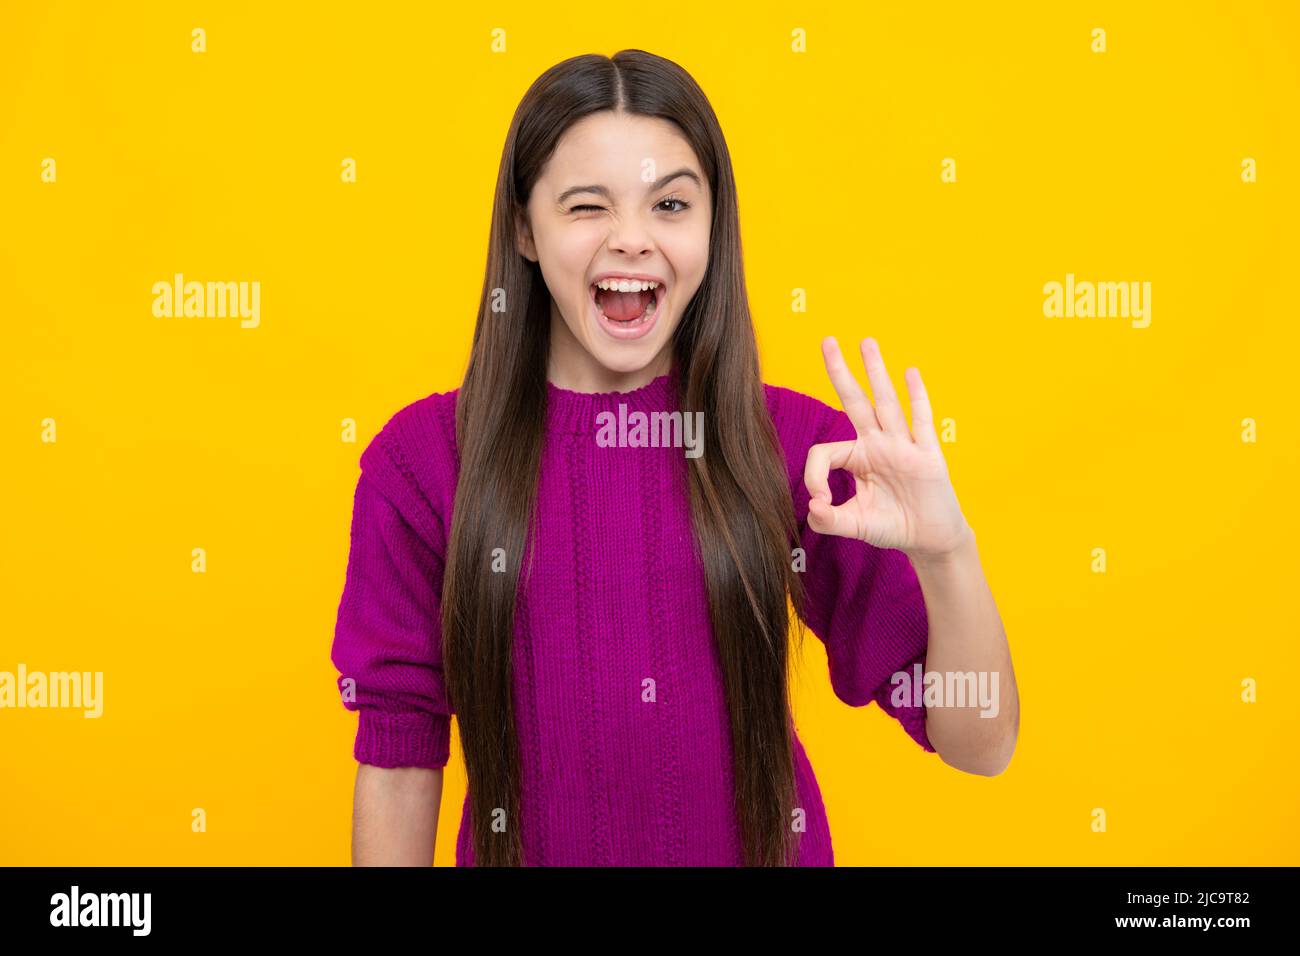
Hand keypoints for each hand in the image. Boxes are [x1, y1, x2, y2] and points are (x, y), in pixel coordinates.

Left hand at [804, 336, 971, 560]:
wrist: (930, 539)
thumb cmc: (892, 525)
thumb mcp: (854, 525)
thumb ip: (829, 521)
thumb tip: (813, 507)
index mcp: (858, 457)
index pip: (825, 452)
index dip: (814, 476)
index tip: (820, 502)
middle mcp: (878, 444)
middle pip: (855, 401)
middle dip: (840, 372)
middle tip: (826, 340)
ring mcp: (903, 446)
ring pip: (886, 404)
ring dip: (876, 372)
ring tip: (866, 342)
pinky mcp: (928, 456)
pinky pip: (921, 422)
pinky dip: (917, 397)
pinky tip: (910, 373)